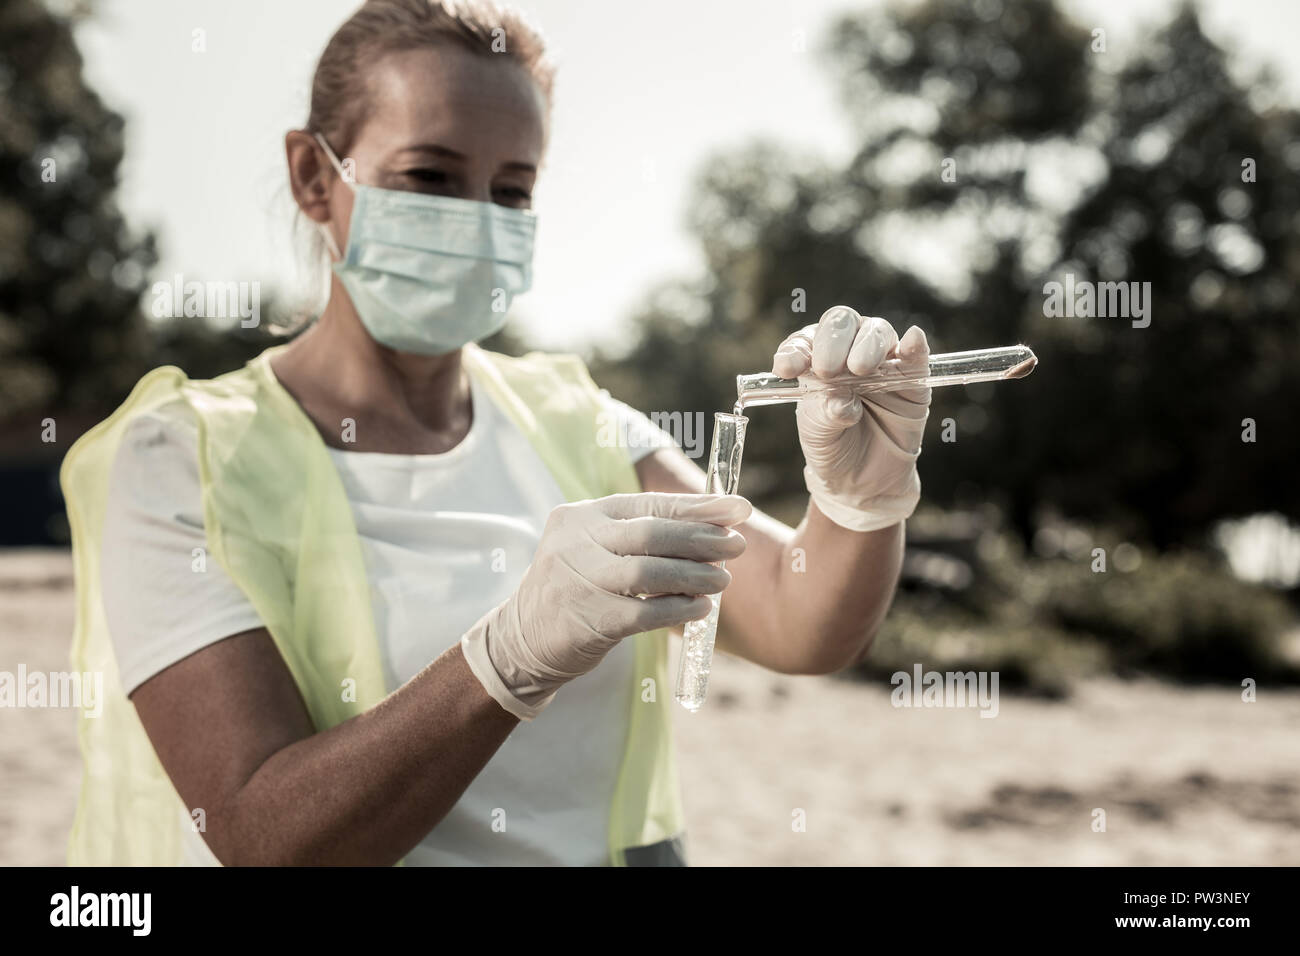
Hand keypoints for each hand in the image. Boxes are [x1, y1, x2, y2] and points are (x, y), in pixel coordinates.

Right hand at [461, 492, 749, 719]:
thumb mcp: (595, 549)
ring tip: (722, 580)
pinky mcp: (587, 619)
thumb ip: (641, 537)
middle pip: (650, 534)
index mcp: (582, 516)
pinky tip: (700, 609)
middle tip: (736, 546)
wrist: (522, 639)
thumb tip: (714, 529)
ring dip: (693, 576)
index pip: (648, 504)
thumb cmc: (576, 588)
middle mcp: (575, 541)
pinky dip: (677, 610)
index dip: (697, 507)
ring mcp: (577, 580)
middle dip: (700, 539)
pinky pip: (642, 613)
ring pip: (648, 573)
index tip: (738, 508)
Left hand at [772, 305, 930, 532]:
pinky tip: (912, 340)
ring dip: (867, 344)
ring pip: (877, 332)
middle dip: (832, 342)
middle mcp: (847, 352)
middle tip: (827, 371)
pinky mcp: (913, 378)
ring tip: (859, 369)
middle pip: (842, 323)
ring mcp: (882, 362)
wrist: (863, 480)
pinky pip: (916, 354)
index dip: (797, 349)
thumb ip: (826, 413)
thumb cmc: (833, 447)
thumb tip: (843, 399)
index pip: (805, 340)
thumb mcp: (819, 433)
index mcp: (815, 360)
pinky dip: (915, 345)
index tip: (787, 368)